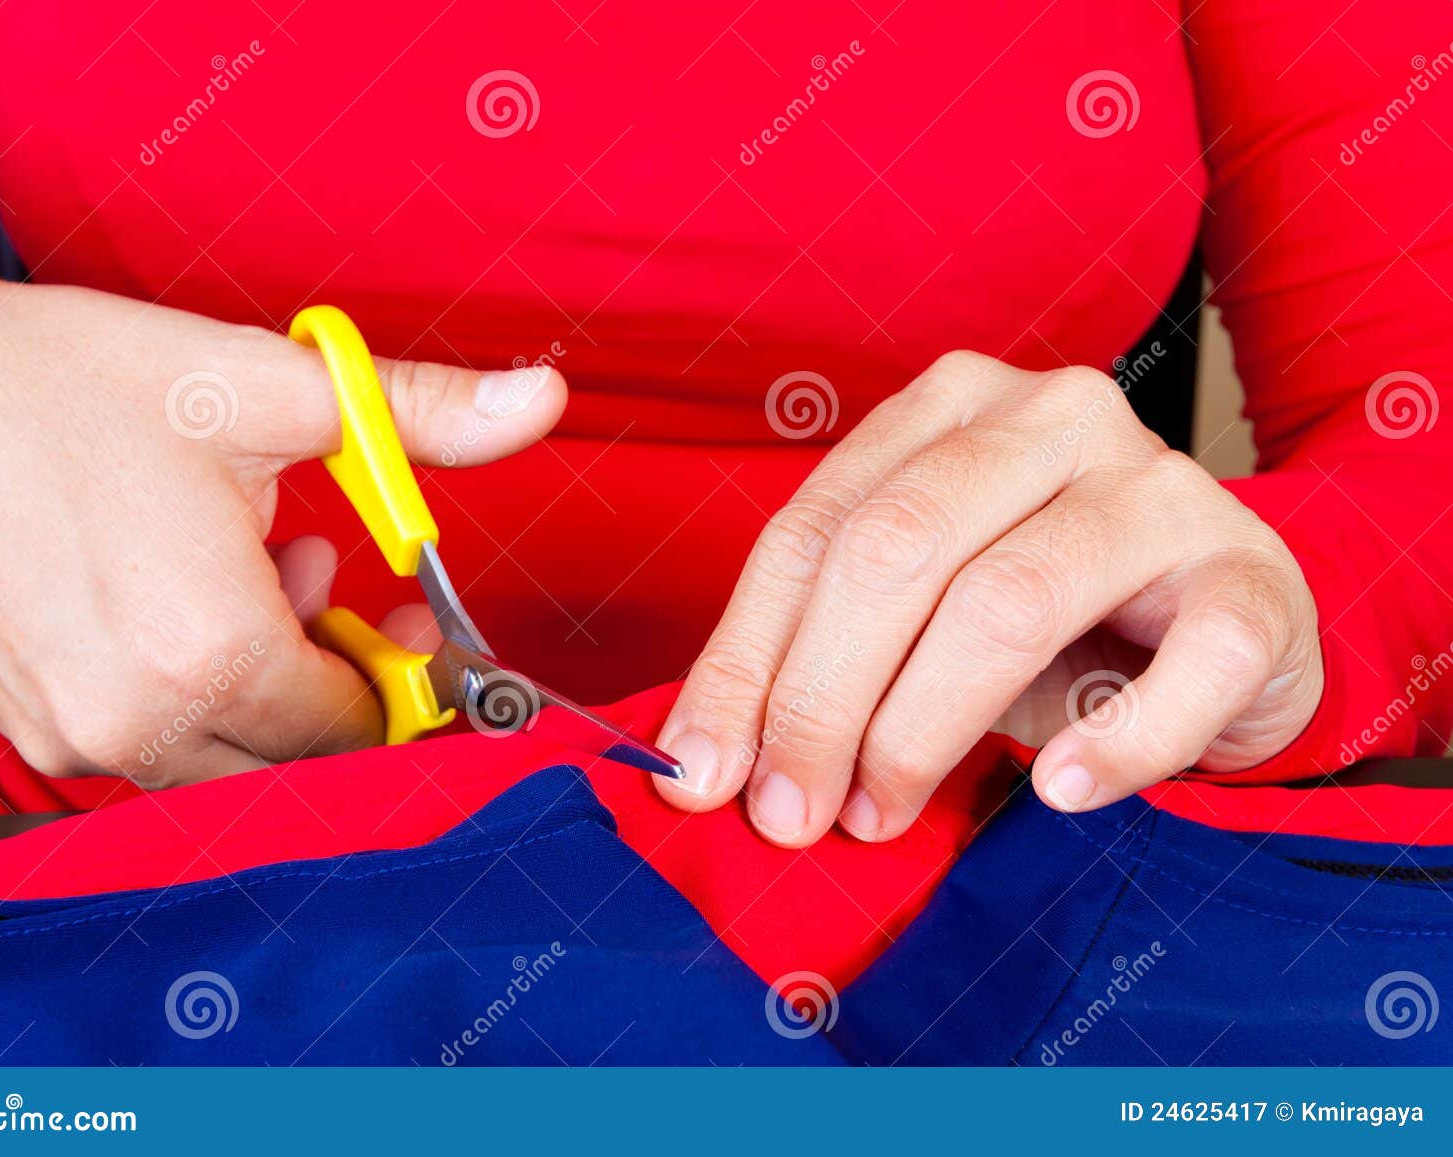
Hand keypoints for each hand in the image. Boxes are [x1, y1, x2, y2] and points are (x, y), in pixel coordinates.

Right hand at [0, 269, 563, 785]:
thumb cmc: (60, 389)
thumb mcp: (264, 385)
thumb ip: (422, 412)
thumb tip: (539, 399)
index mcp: (213, 651)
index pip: (359, 723)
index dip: (398, 666)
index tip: (401, 611)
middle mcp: (142, 719)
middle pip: (300, 753)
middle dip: (337, 673)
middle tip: (326, 575)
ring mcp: (76, 734)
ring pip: (225, 756)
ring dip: (264, 681)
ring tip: (246, 568)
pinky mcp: (31, 725)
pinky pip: (150, 743)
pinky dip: (187, 688)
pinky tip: (174, 595)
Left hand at [655, 351, 1321, 845]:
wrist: (1226, 624)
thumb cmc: (1052, 623)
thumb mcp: (918, 617)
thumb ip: (818, 660)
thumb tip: (704, 766)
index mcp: (946, 408)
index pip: (813, 531)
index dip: (748, 660)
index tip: (703, 774)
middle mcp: (1050, 418)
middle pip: (895, 551)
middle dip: (822, 699)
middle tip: (793, 812)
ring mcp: (1159, 488)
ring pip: (1009, 600)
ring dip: (924, 729)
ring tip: (881, 814)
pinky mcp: (1251, 576)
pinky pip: (1184, 664)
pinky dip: (1115, 742)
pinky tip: (1058, 790)